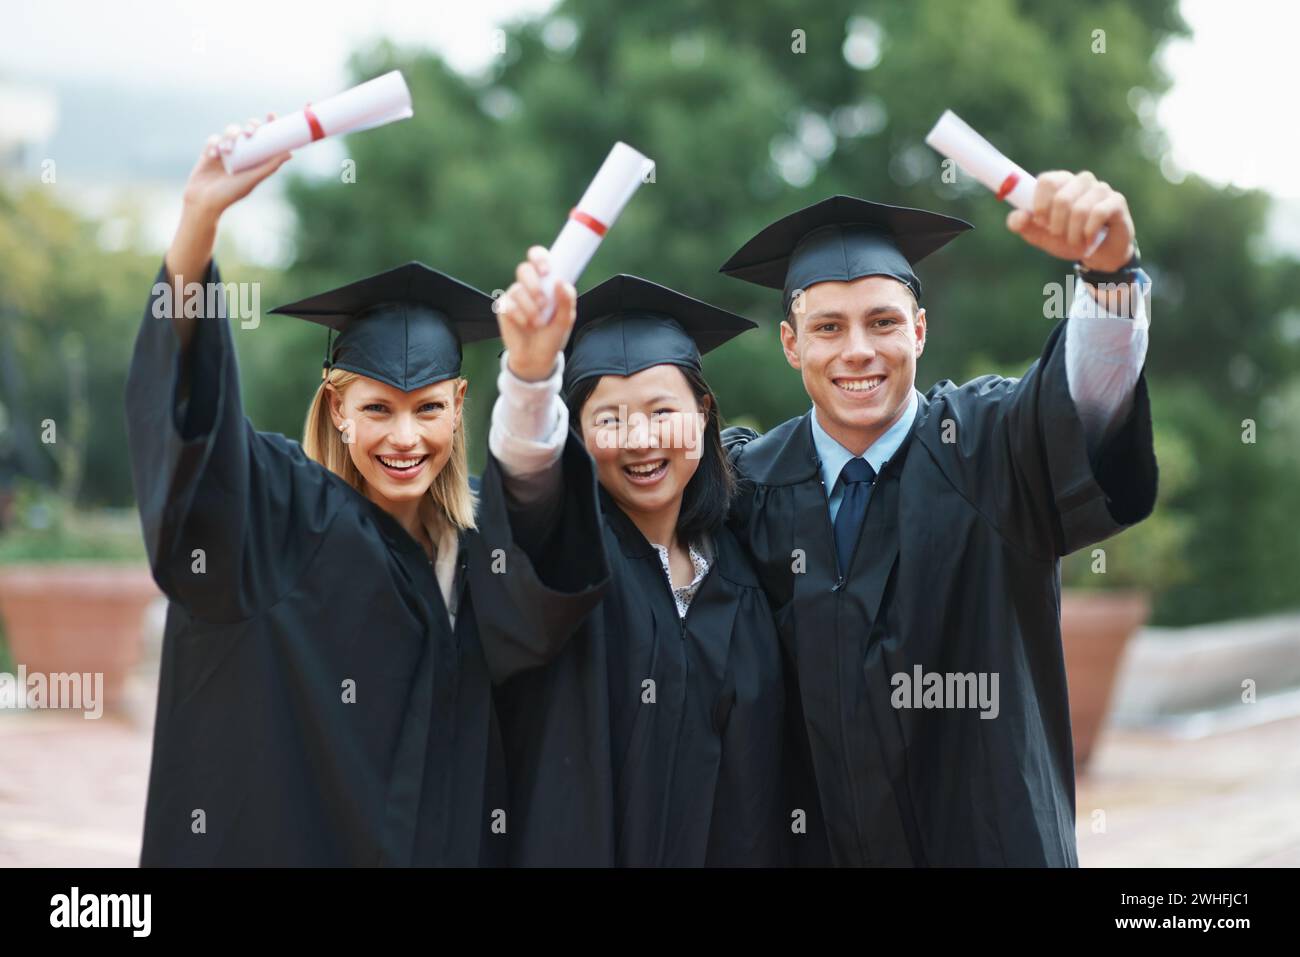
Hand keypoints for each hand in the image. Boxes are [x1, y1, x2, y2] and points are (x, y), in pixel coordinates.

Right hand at [181, 113, 290, 222]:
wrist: (204, 201)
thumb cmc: (230, 193)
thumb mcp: (252, 179)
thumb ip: (269, 166)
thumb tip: (290, 153)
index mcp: (255, 158)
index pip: (264, 137)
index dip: (269, 124)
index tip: (272, 115)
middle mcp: (242, 152)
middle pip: (247, 129)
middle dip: (249, 126)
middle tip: (249, 133)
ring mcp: (226, 150)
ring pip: (230, 131)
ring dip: (230, 138)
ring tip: (227, 152)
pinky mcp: (210, 150)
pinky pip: (214, 139)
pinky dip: (214, 144)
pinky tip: (214, 155)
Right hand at [495, 246, 576, 381]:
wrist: (537, 357)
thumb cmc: (553, 336)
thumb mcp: (566, 320)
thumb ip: (567, 300)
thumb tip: (561, 282)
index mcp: (546, 282)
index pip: (539, 258)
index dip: (540, 258)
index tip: (546, 271)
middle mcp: (529, 285)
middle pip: (524, 269)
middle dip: (533, 284)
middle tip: (543, 302)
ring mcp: (514, 296)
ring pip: (518, 290)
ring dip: (530, 308)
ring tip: (538, 323)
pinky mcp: (503, 308)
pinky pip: (508, 304)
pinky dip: (519, 316)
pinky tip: (526, 325)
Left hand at [1006, 170, 1134, 271]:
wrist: (1098, 253)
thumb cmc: (1067, 239)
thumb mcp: (1040, 235)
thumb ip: (1022, 225)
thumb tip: (1018, 216)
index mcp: (1060, 182)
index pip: (1046, 180)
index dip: (1040, 205)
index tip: (1040, 222)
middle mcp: (1081, 181)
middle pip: (1062, 198)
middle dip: (1056, 225)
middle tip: (1059, 234)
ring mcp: (1100, 189)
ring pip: (1080, 209)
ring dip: (1073, 233)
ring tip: (1074, 240)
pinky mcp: (1116, 201)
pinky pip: (1098, 213)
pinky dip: (1089, 232)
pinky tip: (1089, 238)